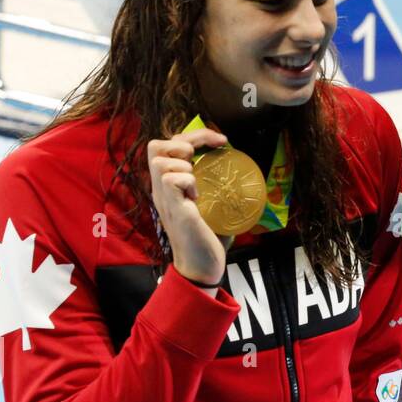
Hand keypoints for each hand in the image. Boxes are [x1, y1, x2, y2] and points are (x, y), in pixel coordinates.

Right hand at [147, 128, 235, 287]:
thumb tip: (247, 175)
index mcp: (170, 185)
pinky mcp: (174, 210)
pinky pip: (171, 180)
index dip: (195, 135)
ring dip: (184, 165)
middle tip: (202, 156)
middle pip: (155, 145)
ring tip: (198, 184)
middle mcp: (162, 189)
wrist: (202, 266)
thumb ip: (221, 188)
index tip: (222, 142)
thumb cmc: (209, 238)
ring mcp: (165, 199)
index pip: (169, 145)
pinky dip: (187, 182)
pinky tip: (197, 198)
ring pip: (160, 161)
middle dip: (184, 141)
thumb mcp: (215, 205)